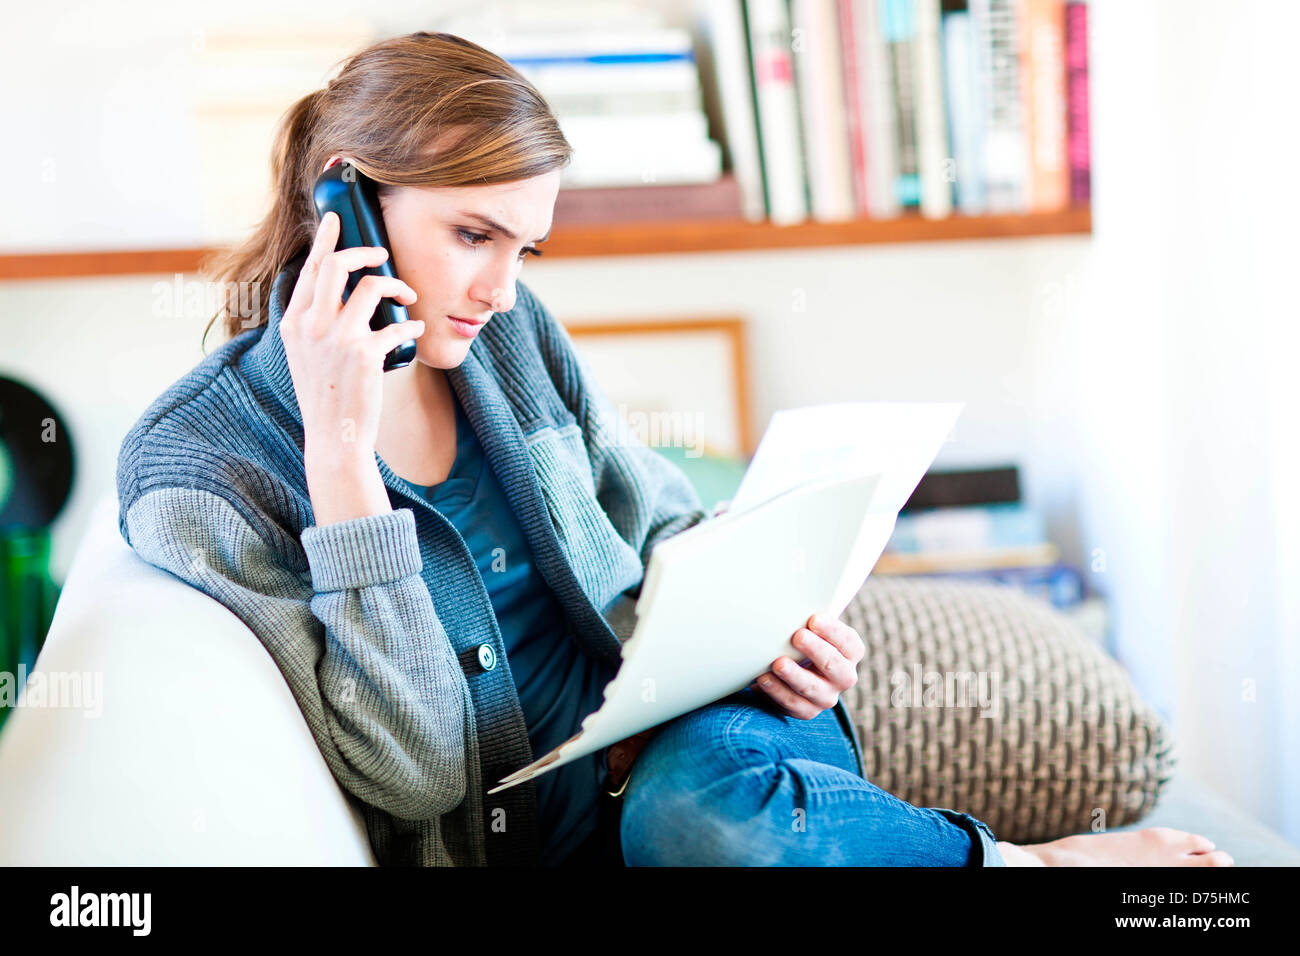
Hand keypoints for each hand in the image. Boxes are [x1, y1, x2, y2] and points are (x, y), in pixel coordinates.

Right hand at [281, 211, 421, 459]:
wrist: (334, 438)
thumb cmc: (327, 395)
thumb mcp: (307, 354)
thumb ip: (316, 322)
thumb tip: (342, 292)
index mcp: (293, 323)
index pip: (309, 269)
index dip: (325, 240)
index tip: (336, 219)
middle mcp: (310, 326)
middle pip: (336, 265)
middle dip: (364, 251)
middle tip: (383, 255)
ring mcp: (336, 339)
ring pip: (371, 285)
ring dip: (397, 286)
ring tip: (408, 297)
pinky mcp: (364, 354)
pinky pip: (397, 324)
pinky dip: (411, 323)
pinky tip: (416, 327)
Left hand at [749, 613, 864, 719]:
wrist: (794, 666)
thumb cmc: (804, 638)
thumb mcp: (812, 626)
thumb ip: (809, 615)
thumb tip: (787, 592)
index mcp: (851, 652)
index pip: (848, 642)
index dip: (833, 631)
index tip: (813, 618)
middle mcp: (844, 677)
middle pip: (835, 667)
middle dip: (816, 651)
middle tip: (797, 636)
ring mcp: (826, 697)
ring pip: (813, 690)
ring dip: (794, 676)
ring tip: (777, 663)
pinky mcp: (807, 711)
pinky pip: (793, 705)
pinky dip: (777, 693)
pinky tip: (763, 679)